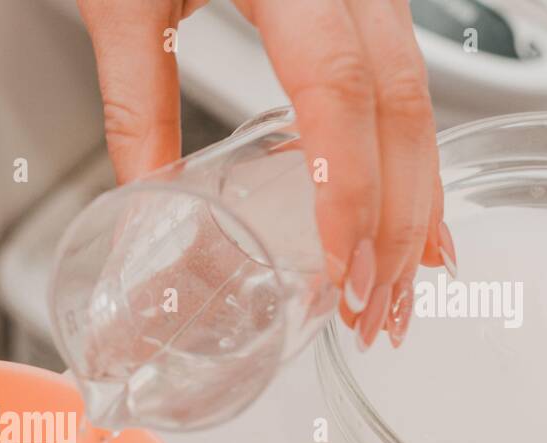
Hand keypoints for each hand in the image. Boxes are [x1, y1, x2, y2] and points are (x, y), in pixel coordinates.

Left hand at [78, 0, 454, 347]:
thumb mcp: (126, 1)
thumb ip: (138, 102)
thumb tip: (147, 202)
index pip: (339, 90)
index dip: (348, 189)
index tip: (339, 269)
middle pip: (402, 104)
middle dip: (397, 219)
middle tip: (376, 308)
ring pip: (420, 95)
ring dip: (417, 198)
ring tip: (403, 285)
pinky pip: (408, 78)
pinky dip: (413, 153)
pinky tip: (413, 207)